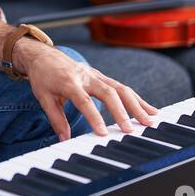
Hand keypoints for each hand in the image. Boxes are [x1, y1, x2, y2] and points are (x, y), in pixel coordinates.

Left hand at [15, 39, 157, 140]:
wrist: (45, 56)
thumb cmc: (43, 77)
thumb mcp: (44, 98)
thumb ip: (56, 119)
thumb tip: (65, 140)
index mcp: (70, 82)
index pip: (84, 101)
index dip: (95, 117)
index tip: (104, 133)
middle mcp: (87, 76)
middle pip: (109, 93)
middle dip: (122, 112)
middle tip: (131, 130)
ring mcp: (97, 75)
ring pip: (121, 88)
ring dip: (137, 105)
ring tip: (150, 121)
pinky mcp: (103, 77)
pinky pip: (123, 87)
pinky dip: (137, 99)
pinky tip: (150, 110)